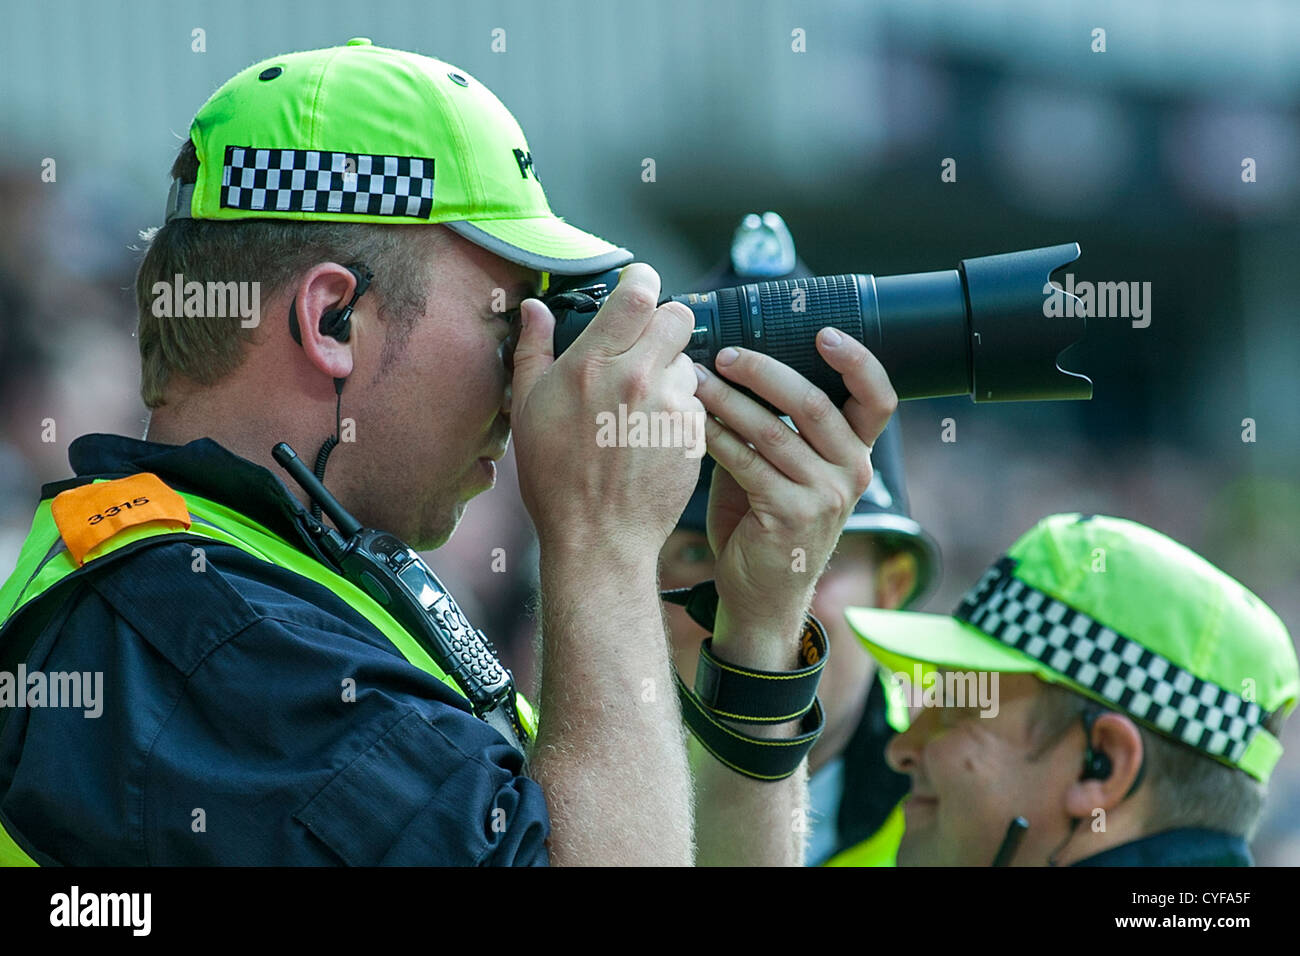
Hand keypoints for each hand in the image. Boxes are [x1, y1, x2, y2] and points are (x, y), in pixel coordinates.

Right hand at [510, 263, 703, 560]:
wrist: (598, 537)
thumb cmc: (554, 478)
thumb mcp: (527, 409)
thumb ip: (533, 349)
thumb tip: (534, 307)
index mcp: (594, 362)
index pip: (639, 291)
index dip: (642, 282)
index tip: (638, 288)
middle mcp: (638, 376)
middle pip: (678, 315)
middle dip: (663, 323)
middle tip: (645, 346)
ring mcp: (671, 405)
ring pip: (687, 360)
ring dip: (671, 371)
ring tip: (642, 404)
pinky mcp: (693, 432)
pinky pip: (694, 400)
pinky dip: (679, 408)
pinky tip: (652, 434)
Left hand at [696, 329, 896, 648]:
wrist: (761, 594)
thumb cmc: (765, 520)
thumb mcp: (782, 467)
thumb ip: (773, 423)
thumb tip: (733, 365)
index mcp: (856, 453)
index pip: (878, 399)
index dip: (857, 362)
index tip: (824, 332)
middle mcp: (853, 472)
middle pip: (815, 404)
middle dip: (765, 372)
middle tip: (724, 354)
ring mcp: (826, 497)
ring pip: (775, 431)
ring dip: (728, 400)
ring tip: (694, 380)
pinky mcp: (792, 515)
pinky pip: (748, 462)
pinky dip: (717, 437)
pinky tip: (693, 422)